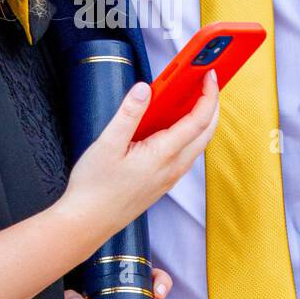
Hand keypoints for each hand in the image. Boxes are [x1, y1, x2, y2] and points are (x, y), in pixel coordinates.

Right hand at [61, 71, 219, 244]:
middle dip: (211, 104)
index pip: (198, 120)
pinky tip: (172, 125)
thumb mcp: (106, 144)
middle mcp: (173, 168)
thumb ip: (128, 114)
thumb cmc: (94, 189)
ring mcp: (170, 177)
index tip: (209, 75)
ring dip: (201, 120)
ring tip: (190, 98)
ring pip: (197, 144)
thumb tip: (144, 89)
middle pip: (206, 132)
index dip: (209, 95)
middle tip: (205, 82)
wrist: (88, 223)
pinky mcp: (163, 182)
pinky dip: (188, 133)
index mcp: (162, 155)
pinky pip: (185, 154)